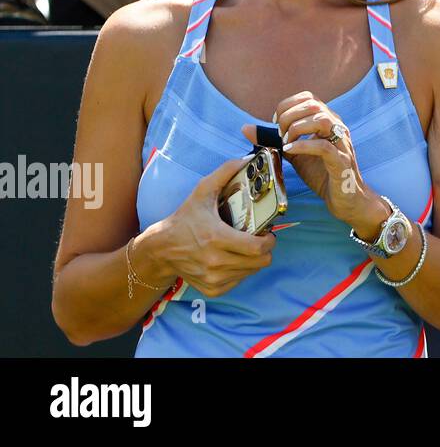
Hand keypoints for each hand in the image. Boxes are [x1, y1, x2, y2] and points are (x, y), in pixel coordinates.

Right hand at [152, 153, 276, 296]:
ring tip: (245, 247)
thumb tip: (247, 158)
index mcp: (216, 238)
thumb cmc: (185, 218)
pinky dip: (241, 271)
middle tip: (260, 239)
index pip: (258, 248)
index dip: (270, 240)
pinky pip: (238, 282)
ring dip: (253, 260)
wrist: (161, 248)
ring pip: (251, 272)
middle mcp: (215, 262)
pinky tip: (233, 259)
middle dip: (266, 250)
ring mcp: (213, 278)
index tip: (269, 233)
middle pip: (260, 262)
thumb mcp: (202, 191)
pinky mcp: (211, 289)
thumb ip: (225, 172)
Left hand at [246, 91, 379, 232]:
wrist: (344, 198)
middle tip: (279, 135)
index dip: (287, 106)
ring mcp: (341, 143)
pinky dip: (303, 146)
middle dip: (289, 116)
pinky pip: (324, 147)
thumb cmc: (321, 173)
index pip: (308, 97)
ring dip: (297, 128)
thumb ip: (274, 139)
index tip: (276, 124)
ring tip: (286, 142)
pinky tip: (290, 150)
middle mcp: (337, 127)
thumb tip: (246, 128)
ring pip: (321, 120)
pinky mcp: (341, 161)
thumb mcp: (294, 153)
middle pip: (313, 104)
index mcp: (328, 120)